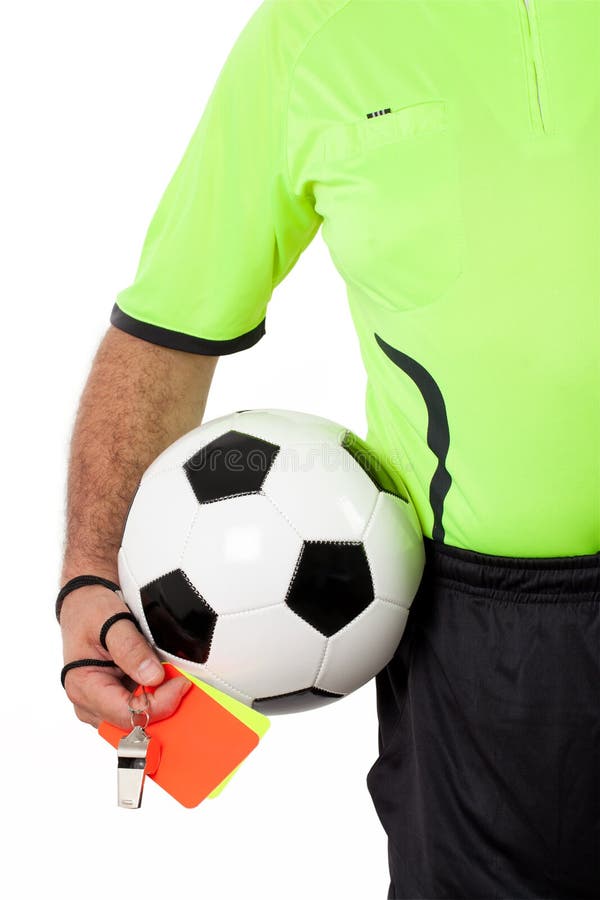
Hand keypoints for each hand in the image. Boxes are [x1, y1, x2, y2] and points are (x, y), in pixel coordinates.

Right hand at [60, 585, 191, 728]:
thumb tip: (153, 677)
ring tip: (174, 680)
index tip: (181, 683)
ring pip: (136, 720)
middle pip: (133, 722)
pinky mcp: (111, 701)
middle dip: (161, 705)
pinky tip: (165, 683)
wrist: (83, 605)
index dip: (159, 704)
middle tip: (181, 680)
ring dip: (159, 703)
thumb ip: (131, 648)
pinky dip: (154, 699)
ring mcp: (100, 705)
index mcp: (83, 687)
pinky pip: (136, 710)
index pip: (126, 713)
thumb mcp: (111, 620)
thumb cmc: (91, 611)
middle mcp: (89, 703)